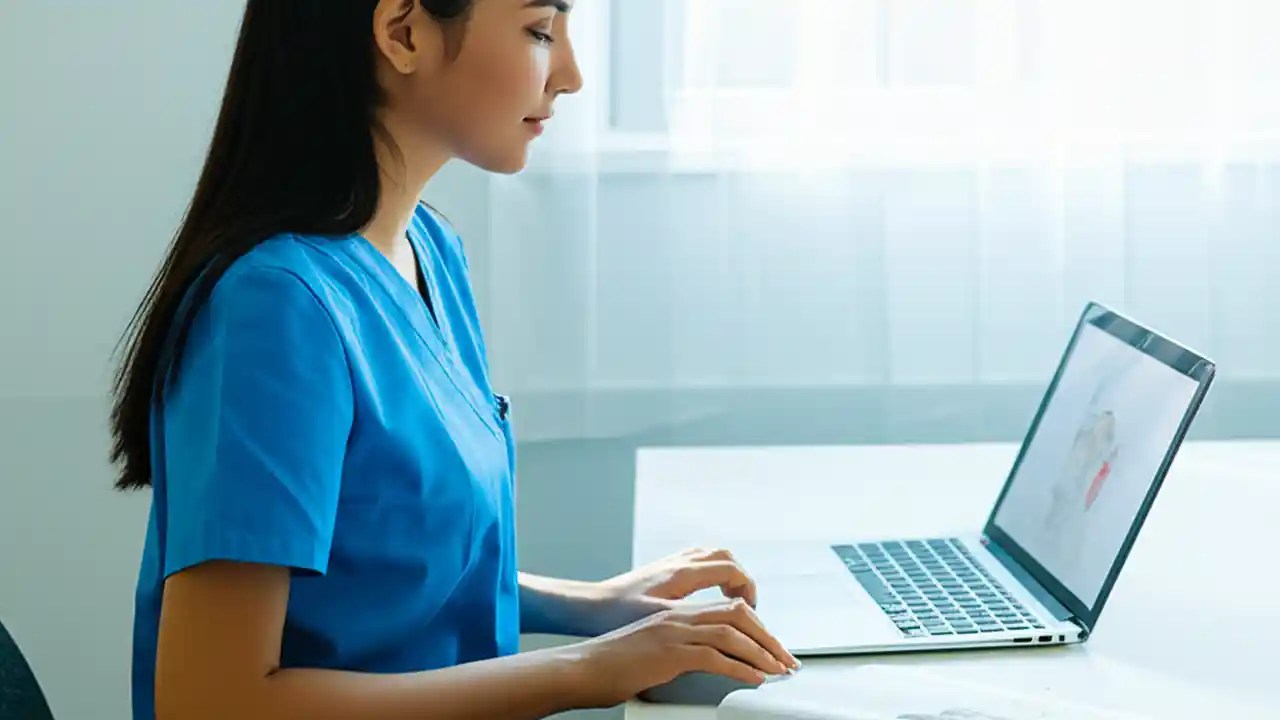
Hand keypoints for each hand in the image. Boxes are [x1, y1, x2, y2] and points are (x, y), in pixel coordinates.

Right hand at [568, 598, 800, 708]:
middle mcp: (678, 617)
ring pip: (732, 634)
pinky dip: (741, 668)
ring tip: (778, 671)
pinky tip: (755, 679)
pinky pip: (716, 657)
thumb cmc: (611, 665)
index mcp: (676, 614)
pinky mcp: (669, 652)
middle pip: (738, 615)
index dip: (756, 628)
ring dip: (762, 653)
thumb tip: (705, 663)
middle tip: (786, 660)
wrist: (581, 668)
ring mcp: (674, 632)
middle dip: (768, 638)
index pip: (728, 610)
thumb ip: (678, 651)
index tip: (772, 649)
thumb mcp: (652, 652)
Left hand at [580, 547, 761, 635]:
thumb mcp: (662, 621)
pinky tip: (707, 596)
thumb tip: (730, 628)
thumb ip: (698, 620)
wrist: (590, 605)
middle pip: (726, 557)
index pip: (731, 570)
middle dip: (742, 580)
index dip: (748, 590)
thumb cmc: (619, 615)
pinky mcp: (661, 569)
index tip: (751, 613)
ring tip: (730, 601)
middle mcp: (678, 562)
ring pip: (711, 556)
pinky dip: (712, 572)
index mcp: (682, 574)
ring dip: (727, 574)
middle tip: (746, 606)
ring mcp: (669, 562)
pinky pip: (697, 560)